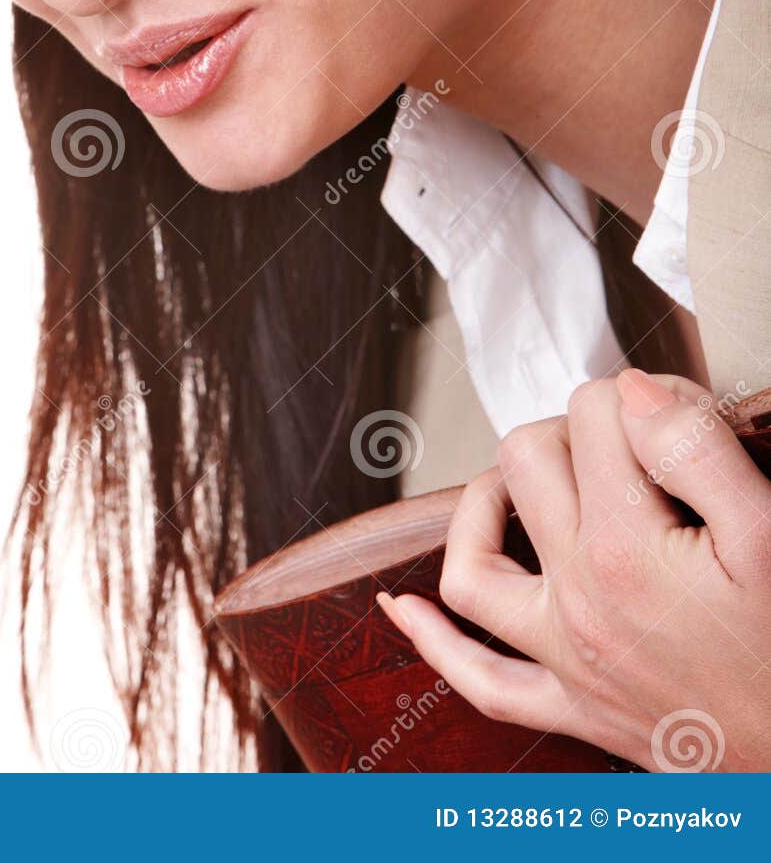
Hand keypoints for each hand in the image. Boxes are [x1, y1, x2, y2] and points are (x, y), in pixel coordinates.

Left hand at [376, 369, 770, 770]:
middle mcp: (579, 601)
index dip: (641, 394)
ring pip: (475, 566)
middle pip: (526, 464)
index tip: (680, 414)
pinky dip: (437, 643)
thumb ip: (696, 450)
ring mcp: (568, 660)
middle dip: (570, 430)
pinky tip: (404, 610)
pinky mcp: (576, 708)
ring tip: (528, 482)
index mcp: (626, 550)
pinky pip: (483, 681)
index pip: (595, 417)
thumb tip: (631, 393)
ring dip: (486, 507)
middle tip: (625, 441)